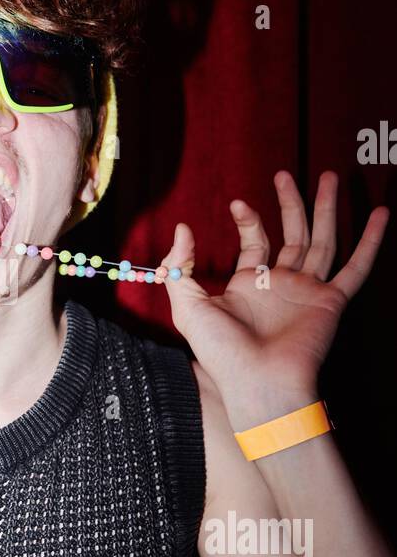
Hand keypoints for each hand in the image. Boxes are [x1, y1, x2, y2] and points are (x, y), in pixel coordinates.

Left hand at [160, 170, 388, 419]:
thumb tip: (182, 228)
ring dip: (326, 209)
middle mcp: (280, 285)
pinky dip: (369, 241)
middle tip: (285, 174)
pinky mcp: (330, 302)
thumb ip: (180, 266)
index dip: (249, 220)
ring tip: (330, 175)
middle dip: (291, 203)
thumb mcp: (188, 305)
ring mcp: (307, 292)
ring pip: (323, 240)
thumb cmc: (221, 353)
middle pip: (291, 233)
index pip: (255, 242)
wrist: (257, 382)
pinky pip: (355, 268)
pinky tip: (379, 214)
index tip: (238, 203)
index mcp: (248, 285)